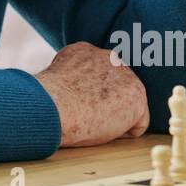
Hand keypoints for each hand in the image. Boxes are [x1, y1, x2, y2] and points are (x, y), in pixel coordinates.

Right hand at [34, 41, 149, 146]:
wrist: (53, 106)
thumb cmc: (48, 102)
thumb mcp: (57, 79)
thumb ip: (73, 80)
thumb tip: (77, 95)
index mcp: (86, 52)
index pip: (98, 76)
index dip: (89, 96)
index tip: (77, 106)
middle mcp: (109, 58)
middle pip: (117, 90)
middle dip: (107, 104)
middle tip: (86, 117)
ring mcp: (126, 76)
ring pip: (127, 106)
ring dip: (113, 118)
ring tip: (91, 121)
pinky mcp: (137, 96)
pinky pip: (137, 124)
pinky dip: (122, 133)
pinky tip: (102, 127)